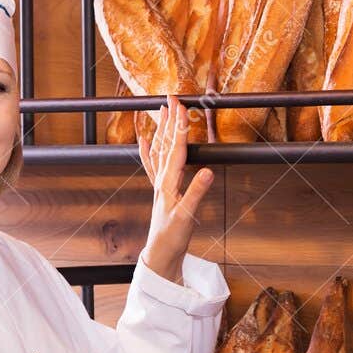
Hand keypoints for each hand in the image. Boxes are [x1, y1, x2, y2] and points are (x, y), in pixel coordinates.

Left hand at [138, 93, 213, 285]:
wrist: (161, 255)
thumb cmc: (172, 238)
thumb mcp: (187, 216)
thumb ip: (197, 193)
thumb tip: (208, 172)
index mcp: (170, 183)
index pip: (176, 148)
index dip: (180, 126)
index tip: (181, 106)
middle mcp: (162, 180)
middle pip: (166, 144)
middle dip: (170, 120)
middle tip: (172, 97)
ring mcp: (160, 185)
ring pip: (160, 151)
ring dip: (162, 129)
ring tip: (161, 110)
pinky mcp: (161, 192)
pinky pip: (153, 166)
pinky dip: (148, 151)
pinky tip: (144, 140)